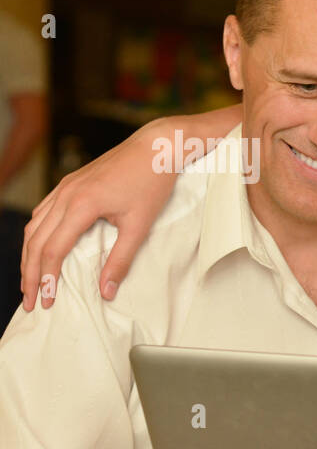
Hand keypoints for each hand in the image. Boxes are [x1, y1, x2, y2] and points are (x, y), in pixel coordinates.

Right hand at [21, 117, 181, 310]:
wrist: (155, 147)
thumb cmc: (151, 184)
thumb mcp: (139, 226)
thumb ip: (121, 260)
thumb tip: (107, 292)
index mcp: (81, 205)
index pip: (53, 249)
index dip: (46, 278)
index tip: (46, 301)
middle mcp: (65, 195)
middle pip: (35, 241)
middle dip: (30, 273)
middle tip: (29, 300)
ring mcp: (64, 187)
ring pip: (34, 226)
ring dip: (29, 255)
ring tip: (31, 280)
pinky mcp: (69, 184)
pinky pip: (43, 212)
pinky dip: (36, 235)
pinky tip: (39, 248)